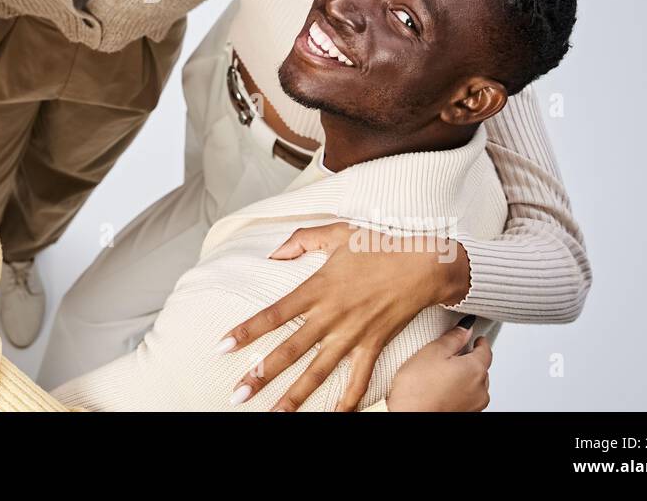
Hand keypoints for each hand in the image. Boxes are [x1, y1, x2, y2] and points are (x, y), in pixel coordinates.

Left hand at [220, 222, 471, 410]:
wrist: (424, 262)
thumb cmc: (379, 244)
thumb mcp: (335, 232)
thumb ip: (300, 240)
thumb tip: (272, 252)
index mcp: (317, 288)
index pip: (273, 314)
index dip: (246, 331)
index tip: (222, 346)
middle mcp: (332, 315)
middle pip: (290, 350)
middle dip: (262, 374)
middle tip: (238, 393)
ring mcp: (353, 333)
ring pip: (319, 371)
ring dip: (296, 395)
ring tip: (274, 415)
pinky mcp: (374, 343)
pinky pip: (359, 377)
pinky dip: (348, 399)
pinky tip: (335, 415)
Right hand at [387, 320, 491, 410]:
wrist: (409, 417)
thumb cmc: (418, 389)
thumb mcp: (433, 351)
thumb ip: (453, 338)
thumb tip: (465, 328)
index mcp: (476, 369)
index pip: (486, 351)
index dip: (480, 342)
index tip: (476, 338)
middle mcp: (480, 389)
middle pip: (481, 369)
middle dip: (469, 360)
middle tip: (452, 355)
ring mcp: (474, 405)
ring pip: (474, 385)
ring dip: (464, 378)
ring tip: (442, 374)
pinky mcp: (465, 414)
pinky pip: (466, 398)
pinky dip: (458, 391)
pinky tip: (441, 389)